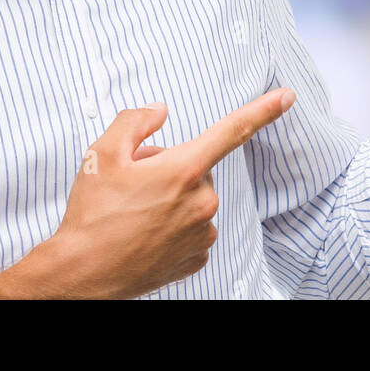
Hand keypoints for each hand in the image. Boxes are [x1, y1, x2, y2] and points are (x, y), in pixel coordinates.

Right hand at [46, 87, 295, 298]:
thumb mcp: (102, 154)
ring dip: (172, 199)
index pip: (233, 130)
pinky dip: (173, 227)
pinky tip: (146, 234)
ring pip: (194, 199)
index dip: (263, 109)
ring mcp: (202, 232)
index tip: (287, 96)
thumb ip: (135, 121)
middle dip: (171, 169)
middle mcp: (202, 201)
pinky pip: (193, 228)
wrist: (82, 275)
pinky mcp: (197, 257)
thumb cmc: (92, 215)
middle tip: (135, 186)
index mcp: (184, 170)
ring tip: (135, 214)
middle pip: (196, 168)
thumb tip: (159, 112)